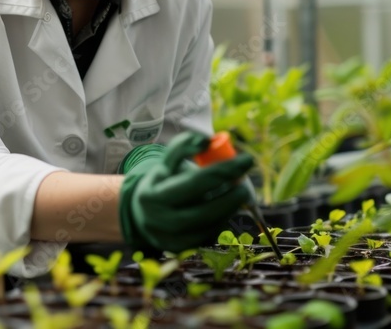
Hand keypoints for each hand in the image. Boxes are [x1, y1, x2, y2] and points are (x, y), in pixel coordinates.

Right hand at [118, 131, 253, 252]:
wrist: (143, 215)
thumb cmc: (161, 183)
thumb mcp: (166, 163)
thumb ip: (183, 147)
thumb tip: (207, 140)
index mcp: (155, 196)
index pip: (196, 182)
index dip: (225, 170)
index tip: (247, 160)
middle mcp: (162, 222)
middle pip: (205, 211)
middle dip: (231, 196)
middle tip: (245, 184)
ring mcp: (173, 240)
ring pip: (210, 225)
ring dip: (229, 208)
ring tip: (236, 193)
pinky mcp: (184, 249)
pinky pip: (210, 234)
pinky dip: (221, 219)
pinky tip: (224, 207)